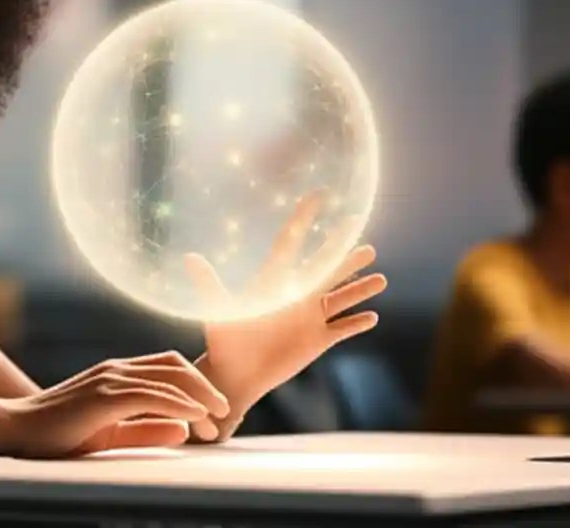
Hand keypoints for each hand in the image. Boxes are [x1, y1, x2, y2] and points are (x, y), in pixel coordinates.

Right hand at [5, 351, 230, 457]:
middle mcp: (115, 369)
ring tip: (217, 418)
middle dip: (204, 386)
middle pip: (174, 366)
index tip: (214, 408)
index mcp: (117, 373)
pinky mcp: (103, 397)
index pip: (167, 365)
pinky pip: (150, 396)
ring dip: (197, 399)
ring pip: (167, 380)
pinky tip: (194, 418)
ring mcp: (109, 380)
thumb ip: (146, 429)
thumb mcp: (110, 433)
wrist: (17, 430)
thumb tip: (184, 430)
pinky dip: (177, 405)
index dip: (195, 382)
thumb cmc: (59, 434)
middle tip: (225, 410)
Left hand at [187, 192, 387, 434]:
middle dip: (346, 257)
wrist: (235, 374)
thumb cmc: (224, 341)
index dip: (305, 218)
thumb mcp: (218, 310)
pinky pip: (342, 330)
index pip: (293, 243)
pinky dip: (356, 324)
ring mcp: (309, 318)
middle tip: (368, 244)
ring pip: (341, 299)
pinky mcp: (316, 341)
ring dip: (360, 290)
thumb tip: (189, 257)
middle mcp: (296, 296)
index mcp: (275, 282)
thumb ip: (209, 284)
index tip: (320, 195)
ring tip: (381, 279)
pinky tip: (372, 317)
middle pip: (326, 270)